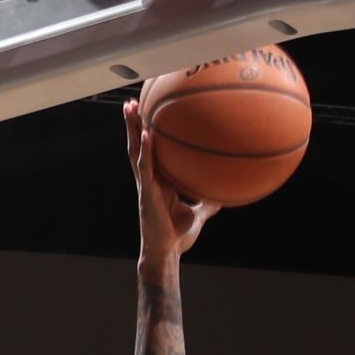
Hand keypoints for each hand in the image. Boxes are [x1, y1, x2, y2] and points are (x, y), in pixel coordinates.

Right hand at [125, 104, 217, 262]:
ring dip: (131, 128)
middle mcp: (148, 180)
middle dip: (133, 123)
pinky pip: (145, 167)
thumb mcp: (198, 215)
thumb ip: (208, 203)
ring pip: (135, 151)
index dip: (146, 132)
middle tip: (131, 101)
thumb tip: (224, 196)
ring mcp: (145, 185)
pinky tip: (145, 134)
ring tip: (129, 107)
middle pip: (137, 145)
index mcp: (158, 182)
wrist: (167, 254)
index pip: (150, 151)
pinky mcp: (146, 193)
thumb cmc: (177, 237)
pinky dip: (145, 150)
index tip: (146, 112)